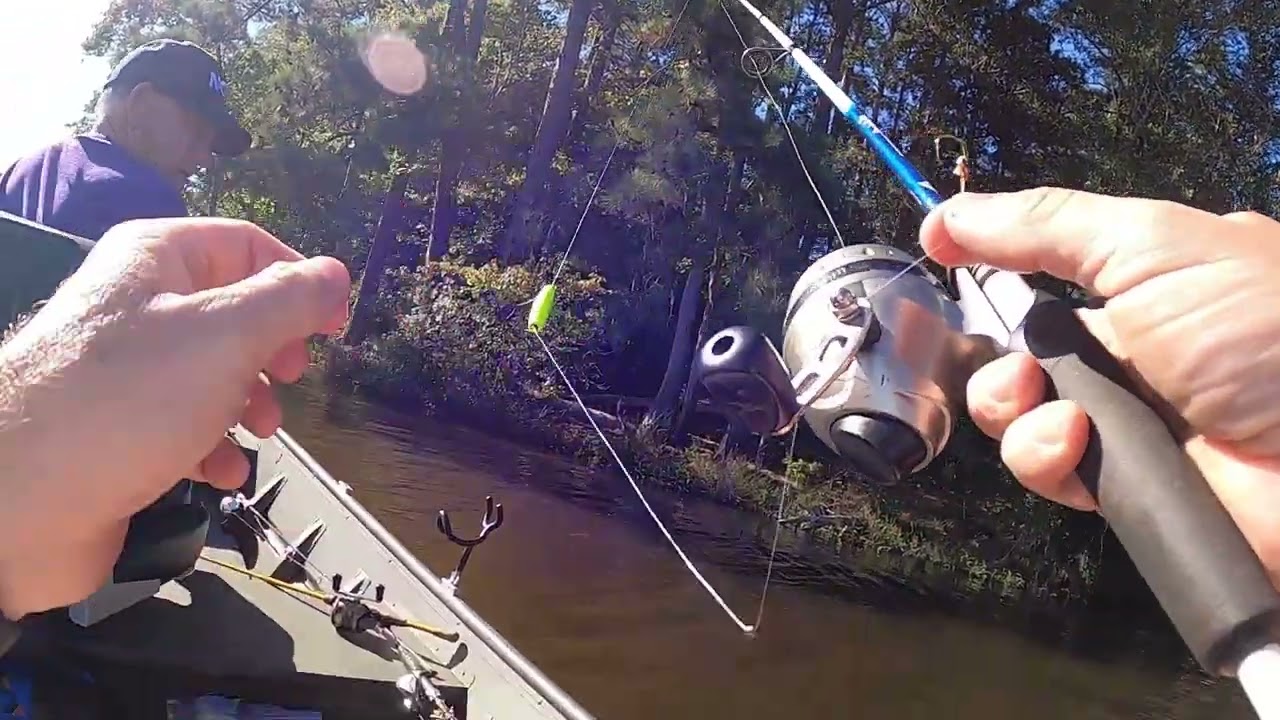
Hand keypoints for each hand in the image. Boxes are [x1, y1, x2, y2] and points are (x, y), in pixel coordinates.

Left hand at [0, 217, 350, 616]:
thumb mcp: (228, 335)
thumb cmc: (129, 399)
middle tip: (287, 381)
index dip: (299, 282)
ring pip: (214, 373)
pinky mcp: (118, 426)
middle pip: (234, 312)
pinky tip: (219, 470)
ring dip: (249, 405)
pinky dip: (212, 446)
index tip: (332, 331)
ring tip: (259, 432)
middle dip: (272, 352)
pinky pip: (183, 424)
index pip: (248, 246)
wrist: (22, 496)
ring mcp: (126, 369)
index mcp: (157, 257)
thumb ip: (290, 300)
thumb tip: (336, 275)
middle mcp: (138, 303)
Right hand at [920, 188, 1279, 589]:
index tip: (940, 254)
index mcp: (1154, 279)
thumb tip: (949, 214)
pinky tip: (1077, 447)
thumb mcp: (1154, 245)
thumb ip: (1045, 227)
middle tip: (1015, 367)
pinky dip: (1048, 457)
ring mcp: (1132, 423)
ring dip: (1016, 410)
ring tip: (1059, 415)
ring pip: (1023, 413)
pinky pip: (1050, 468)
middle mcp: (1138, 349)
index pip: (1050, 266)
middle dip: (997, 358)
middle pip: (1023, 348)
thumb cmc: (1263, 328)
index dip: (993, 264)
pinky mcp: (1127, 490)